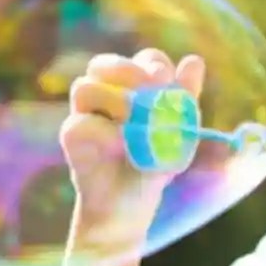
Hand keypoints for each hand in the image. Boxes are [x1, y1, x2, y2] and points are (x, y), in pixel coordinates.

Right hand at [59, 48, 204, 246]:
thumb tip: (194, 60)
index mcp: (133, 87)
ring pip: (84, 87)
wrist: (131, 205)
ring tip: (134, 121)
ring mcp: (83, 113)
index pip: (143, 60)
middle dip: (128, 71)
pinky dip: (105, 133)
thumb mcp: (178, 132)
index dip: (154, 65)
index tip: (165, 81)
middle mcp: (104, 94)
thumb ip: (185, 98)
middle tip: (149, 88)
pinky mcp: (71, 137)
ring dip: (114, 100)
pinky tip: (123, 146)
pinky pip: (80, 124)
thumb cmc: (153, 163)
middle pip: (103, 63)